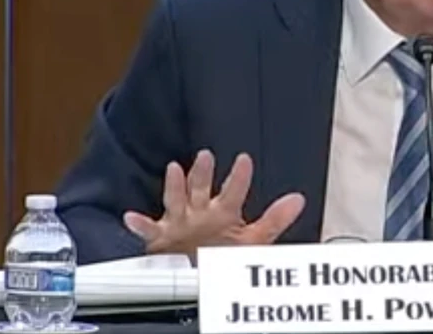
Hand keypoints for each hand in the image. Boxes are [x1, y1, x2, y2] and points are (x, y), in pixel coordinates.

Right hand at [123, 149, 304, 261]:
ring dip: (175, 186)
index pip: (234, 190)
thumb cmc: (223, 253)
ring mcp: (180, 222)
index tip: (245, 160)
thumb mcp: (254, 239)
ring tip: (174, 170)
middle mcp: (200, 212)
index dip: (239, 176)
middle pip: (202, 188)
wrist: (197, 277)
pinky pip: (149, 230)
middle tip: (207, 155)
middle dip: (203, 173)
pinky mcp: (161, 238)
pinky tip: (133, 216)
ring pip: (177, 199)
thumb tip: (299, 200)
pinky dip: (140, 224)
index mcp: (223, 211)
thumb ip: (275, 219)